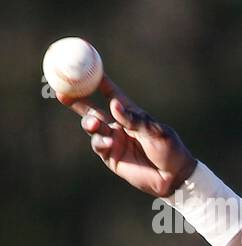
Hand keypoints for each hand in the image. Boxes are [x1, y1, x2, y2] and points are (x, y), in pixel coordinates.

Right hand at [58, 75, 196, 196]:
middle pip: (92, 108)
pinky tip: (107, 143)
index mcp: (132, 114)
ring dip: (89, 123)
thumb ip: (134, 120)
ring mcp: (113, 140)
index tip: (86, 68)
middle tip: (62, 91)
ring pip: (92, 127)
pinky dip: (99, 142)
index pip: (112, 94)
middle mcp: (119, 125)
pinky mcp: (111, 156)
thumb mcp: (155, 132)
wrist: (174, 177)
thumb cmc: (170, 150)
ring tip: (94, 123)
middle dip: (76, 100)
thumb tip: (114, 103)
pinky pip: (98, 145)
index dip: (99, 82)